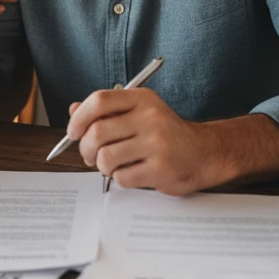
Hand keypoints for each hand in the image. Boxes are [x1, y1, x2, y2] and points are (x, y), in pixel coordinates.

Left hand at [66, 88, 226, 194]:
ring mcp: (157, 144)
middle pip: (97, 132)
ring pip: (106, 157)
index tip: (73, 132)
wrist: (205, 153)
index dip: (79, 118)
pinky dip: (120, 179)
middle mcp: (150, 118)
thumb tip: (74, 111)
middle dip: (86, 148)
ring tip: (112, 165)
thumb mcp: (140, 113)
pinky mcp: (161, 169)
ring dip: (102, 166)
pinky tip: (132, 173)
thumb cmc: (167, 134)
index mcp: (142, 99)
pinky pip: (122, 177)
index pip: (99, 101)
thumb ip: (107, 111)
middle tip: (90, 155)